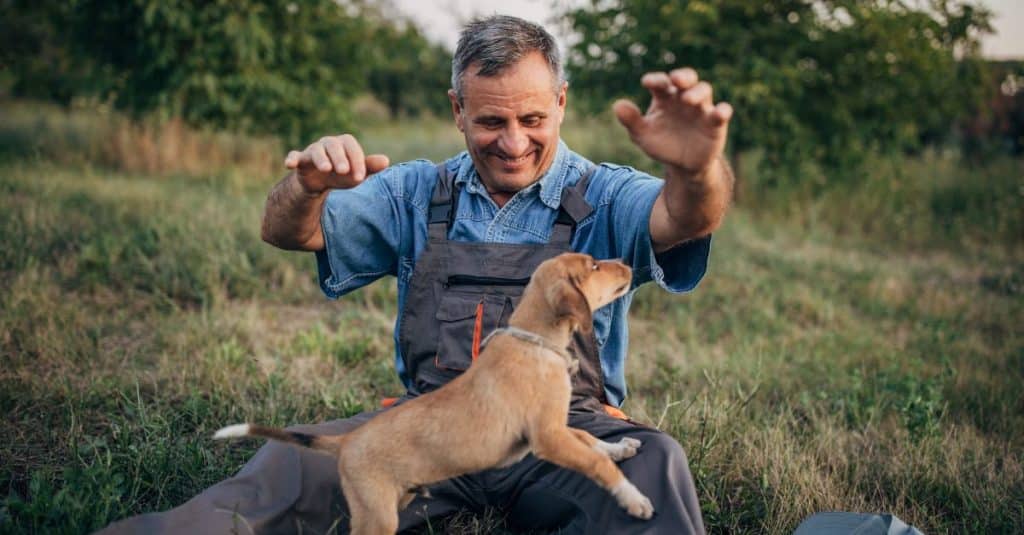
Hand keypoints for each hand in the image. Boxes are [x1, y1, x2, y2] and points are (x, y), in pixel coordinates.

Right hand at [284, 134, 389, 194]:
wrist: (320, 181)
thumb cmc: (342, 174)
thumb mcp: (356, 172)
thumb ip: (369, 167)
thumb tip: (386, 161)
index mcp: (344, 144)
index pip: (352, 148)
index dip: (357, 161)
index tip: (360, 177)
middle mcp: (328, 144)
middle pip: (333, 146)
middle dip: (339, 158)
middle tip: (344, 171)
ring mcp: (312, 151)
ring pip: (315, 151)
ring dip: (321, 158)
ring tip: (326, 169)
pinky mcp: (300, 160)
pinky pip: (294, 156)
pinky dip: (292, 158)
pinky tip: (290, 164)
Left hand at [613, 68, 731, 175]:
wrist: (682, 165)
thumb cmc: (662, 144)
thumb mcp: (643, 135)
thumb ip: (631, 121)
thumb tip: (617, 105)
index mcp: (664, 98)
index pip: (660, 83)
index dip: (655, 80)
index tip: (647, 83)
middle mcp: (684, 98)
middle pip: (687, 78)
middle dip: (682, 76)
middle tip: (675, 79)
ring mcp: (701, 108)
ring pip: (704, 90)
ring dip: (696, 92)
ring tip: (687, 100)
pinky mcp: (715, 122)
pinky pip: (722, 112)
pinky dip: (722, 111)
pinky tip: (720, 112)